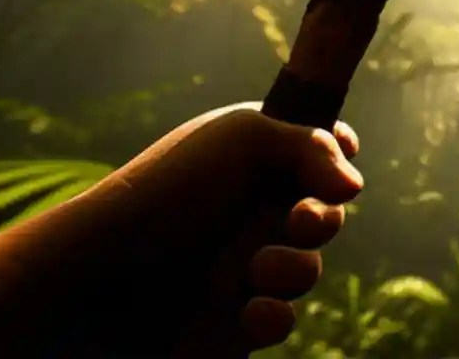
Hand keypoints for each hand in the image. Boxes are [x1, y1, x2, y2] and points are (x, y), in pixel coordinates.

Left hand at [81, 103, 363, 356]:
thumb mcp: (247, 138)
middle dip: (323, 217)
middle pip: (325, 211)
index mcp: (249, 159)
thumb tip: (356, 184)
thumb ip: (313, 145)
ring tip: (255, 271)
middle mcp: (246, 210)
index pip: (312, 150)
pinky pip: (282, 318)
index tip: (343, 151)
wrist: (102, 278)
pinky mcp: (233, 319)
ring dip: (294, 268)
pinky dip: (272, 315)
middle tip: (300, 221)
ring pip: (308, 268)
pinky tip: (248, 311)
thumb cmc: (169, 192)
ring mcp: (241, 265)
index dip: (337, 151)